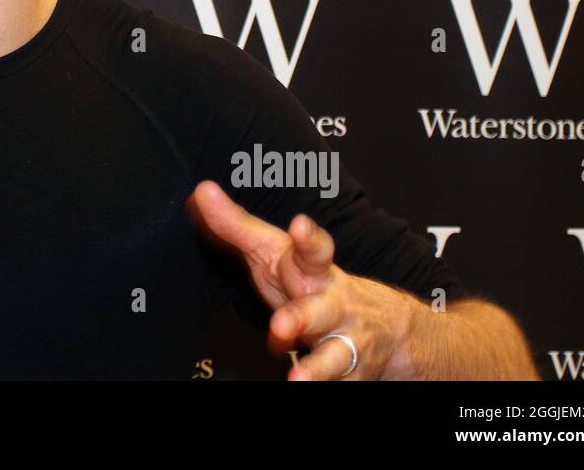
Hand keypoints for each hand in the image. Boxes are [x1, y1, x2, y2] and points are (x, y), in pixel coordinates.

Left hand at [186, 180, 416, 379]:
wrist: (383, 326)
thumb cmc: (310, 282)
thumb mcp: (275, 252)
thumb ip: (237, 226)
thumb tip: (200, 195)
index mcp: (314, 270)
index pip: (314, 249)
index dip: (308, 239)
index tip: (300, 226)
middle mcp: (333, 305)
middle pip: (321, 309)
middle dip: (301, 317)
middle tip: (280, 324)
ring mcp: (345, 341)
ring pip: (334, 355)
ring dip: (316, 368)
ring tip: (297, 378)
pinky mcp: (351, 373)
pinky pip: (338, 383)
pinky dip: (324, 386)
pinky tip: (305, 388)